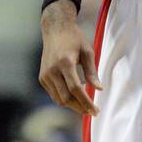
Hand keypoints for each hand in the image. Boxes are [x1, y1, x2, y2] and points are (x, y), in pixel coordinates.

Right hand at [38, 0, 101, 115]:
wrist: (55, 29)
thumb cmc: (74, 39)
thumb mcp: (88, 51)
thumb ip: (92, 72)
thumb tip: (99, 89)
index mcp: (65, 63)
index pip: (75, 89)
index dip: (86, 102)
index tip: (95, 111)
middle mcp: (52, 70)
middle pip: (66, 98)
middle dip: (80, 107)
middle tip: (92, 112)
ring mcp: (45, 75)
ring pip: (59, 99)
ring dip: (72, 105)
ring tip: (85, 105)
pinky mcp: (42, 77)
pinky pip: (54, 94)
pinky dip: (64, 98)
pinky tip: (75, 96)